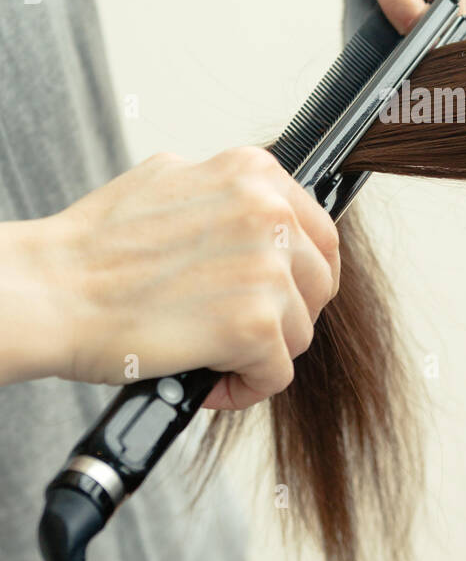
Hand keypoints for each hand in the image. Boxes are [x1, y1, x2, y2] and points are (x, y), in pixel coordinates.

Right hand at [30, 147, 339, 409]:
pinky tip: (207, 379)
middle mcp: (269, 212)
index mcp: (254, 173)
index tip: (280, 293)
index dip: (299, 272)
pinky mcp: (255, 325)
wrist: (52, 291)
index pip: (319, 230)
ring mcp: (266, 268)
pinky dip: (243, 388)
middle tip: (240, 329)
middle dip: (285, 313)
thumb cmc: (96, 249)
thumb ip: (225, 194)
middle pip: (319, 282)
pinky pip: (277, 374)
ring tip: (210, 351)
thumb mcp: (171, 181)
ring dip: (259, 352)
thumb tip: (256, 209)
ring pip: (300, 331)